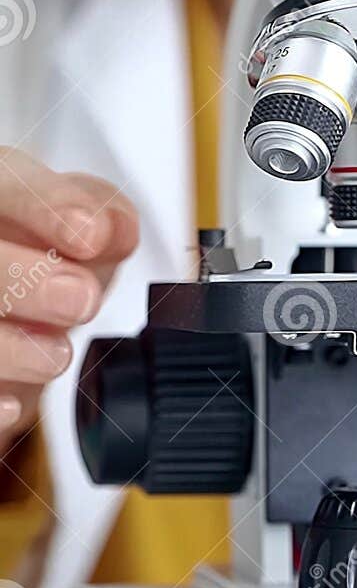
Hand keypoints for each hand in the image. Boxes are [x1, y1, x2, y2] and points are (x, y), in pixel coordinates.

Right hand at [0, 150, 138, 454]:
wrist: (9, 309)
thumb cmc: (31, 255)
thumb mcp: (71, 225)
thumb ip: (98, 215)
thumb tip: (115, 228)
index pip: (4, 183)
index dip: (44, 204)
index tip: (92, 234)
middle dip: (26, 281)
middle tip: (80, 299)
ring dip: (10, 347)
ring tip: (55, 355)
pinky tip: (11, 404)